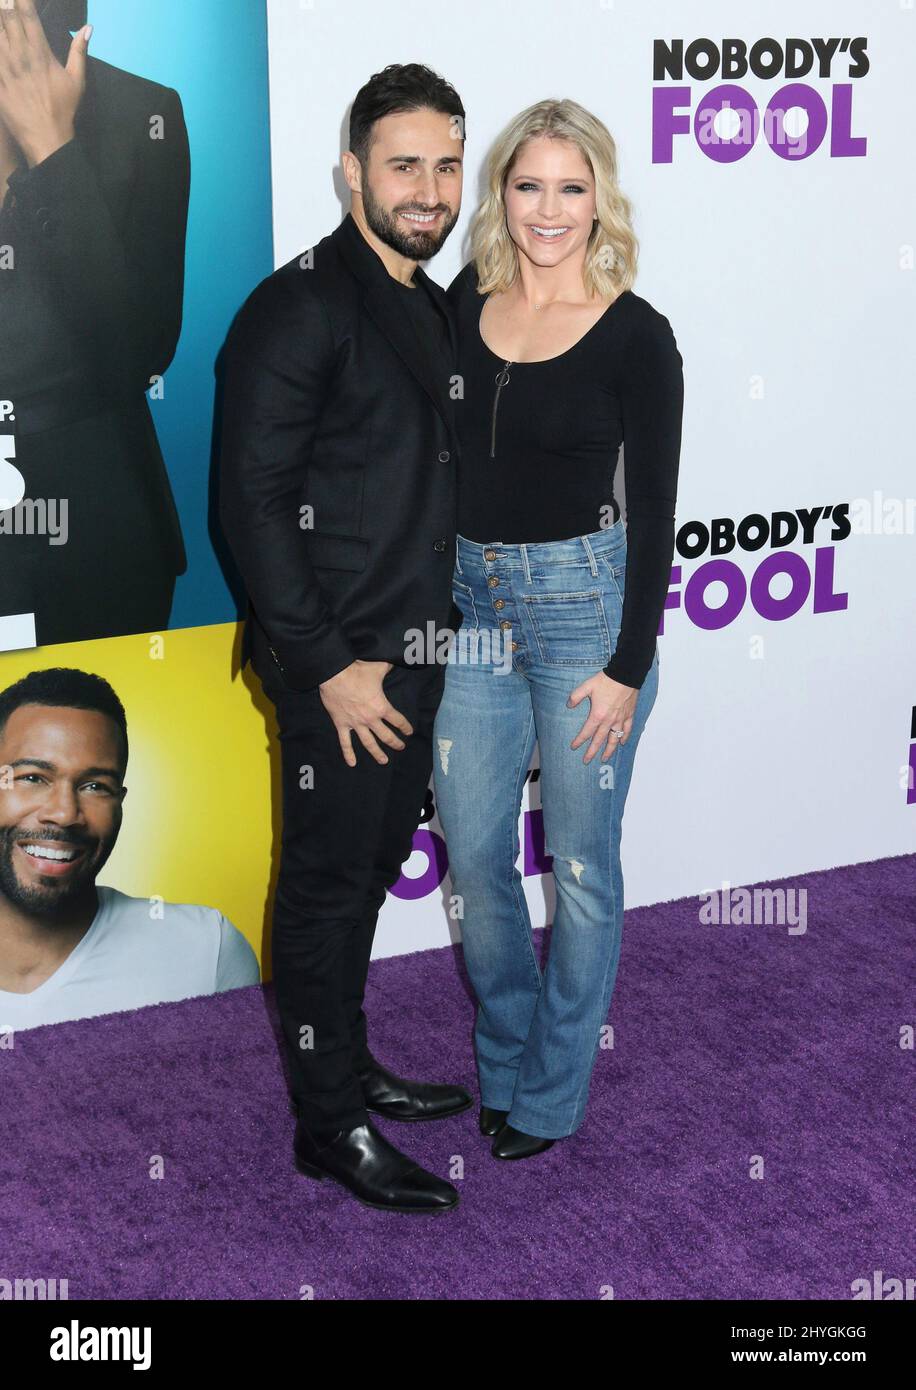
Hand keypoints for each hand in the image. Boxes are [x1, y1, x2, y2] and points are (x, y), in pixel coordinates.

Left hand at [0, 3, 89, 166]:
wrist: (46, 138)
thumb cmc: (63, 109)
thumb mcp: (77, 80)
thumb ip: (79, 50)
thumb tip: (88, 27)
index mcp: (40, 52)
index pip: (28, 15)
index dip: (22, 0)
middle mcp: (20, 55)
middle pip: (6, 17)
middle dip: (5, 3)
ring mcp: (5, 67)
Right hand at [319, 660, 413, 767]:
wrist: (334, 674)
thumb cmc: (357, 671)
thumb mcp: (378, 667)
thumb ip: (390, 666)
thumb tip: (399, 659)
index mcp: (381, 707)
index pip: (397, 720)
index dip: (405, 726)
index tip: (409, 731)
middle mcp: (370, 719)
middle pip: (386, 736)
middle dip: (395, 743)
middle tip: (400, 747)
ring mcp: (355, 724)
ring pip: (368, 743)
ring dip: (377, 753)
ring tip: (384, 761)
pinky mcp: (341, 724)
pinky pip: (345, 742)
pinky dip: (348, 754)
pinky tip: (352, 763)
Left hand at [568, 671, 637, 763]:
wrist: (625, 675)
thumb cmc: (606, 680)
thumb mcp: (586, 686)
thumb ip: (575, 696)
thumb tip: (569, 705)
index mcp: (597, 715)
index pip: (586, 732)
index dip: (579, 741)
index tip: (574, 747)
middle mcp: (609, 721)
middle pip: (599, 740)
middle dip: (592, 752)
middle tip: (586, 760)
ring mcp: (620, 719)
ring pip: (614, 739)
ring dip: (609, 750)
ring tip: (604, 758)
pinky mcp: (629, 715)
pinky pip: (627, 730)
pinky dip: (624, 737)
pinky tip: (622, 743)